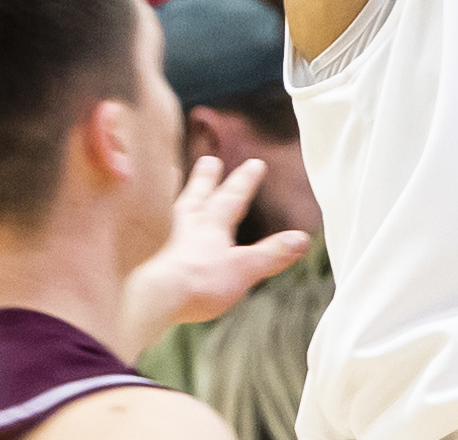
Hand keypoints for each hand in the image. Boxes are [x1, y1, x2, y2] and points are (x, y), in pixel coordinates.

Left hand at [119, 157, 309, 353]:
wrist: (157, 297)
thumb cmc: (201, 281)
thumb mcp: (244, 268)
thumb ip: (272, 253)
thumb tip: (302, 239)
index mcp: (212, 224)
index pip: (232, 197)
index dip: (245, 181)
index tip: (255, 163)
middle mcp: (189, 226)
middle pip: (199, 195)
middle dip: (207, 178)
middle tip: (210, 160)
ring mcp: (169, 240)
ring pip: (178, 209)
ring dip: (183, 196)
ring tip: (177, 181)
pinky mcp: (155, 257)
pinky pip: (160, 231)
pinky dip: (163, 223)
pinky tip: (163, 230)